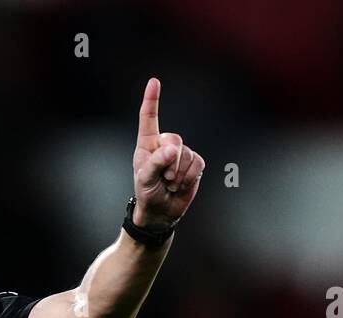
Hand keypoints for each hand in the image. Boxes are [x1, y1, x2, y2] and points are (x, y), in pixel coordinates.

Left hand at [131, 77, 204, 228]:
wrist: (162, 211)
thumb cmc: (148, 192)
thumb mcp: (145, 179)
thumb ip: (156, 163)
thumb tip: (173, 150)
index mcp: (147, 144)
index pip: (149, 118)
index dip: (152, 100)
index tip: (154, 81)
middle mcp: (164, 145)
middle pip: (174, 138)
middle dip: (170, 162)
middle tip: (163, 178)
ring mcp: (181, 153)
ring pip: (187, 153)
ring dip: (179, 174)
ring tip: (170, 184)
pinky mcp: (194, 163)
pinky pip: (197, 163)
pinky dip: (189, 177)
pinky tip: (181, 185)